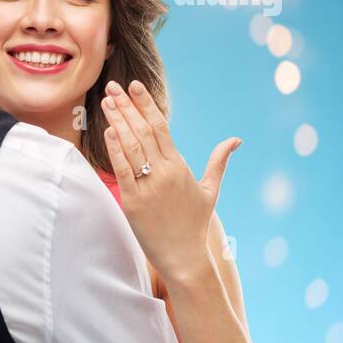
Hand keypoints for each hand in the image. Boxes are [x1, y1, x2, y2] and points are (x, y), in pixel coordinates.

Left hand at [99, 79, 239, 281]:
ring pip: (131, 146)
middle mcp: (165, 173)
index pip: (161, 127)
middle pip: (143, 131)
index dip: (146, 104)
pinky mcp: (133, 202)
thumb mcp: (211, 190)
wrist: (185, 256)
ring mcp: (149, 187)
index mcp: (180, 167)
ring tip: (107, 102)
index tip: (134, 86)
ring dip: (118, 121)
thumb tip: (235, 140)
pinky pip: (123, 170)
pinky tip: (108, 132)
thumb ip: (219, 162)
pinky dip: (115, 150)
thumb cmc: (195, 224)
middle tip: (112, 86)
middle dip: (127, 106)